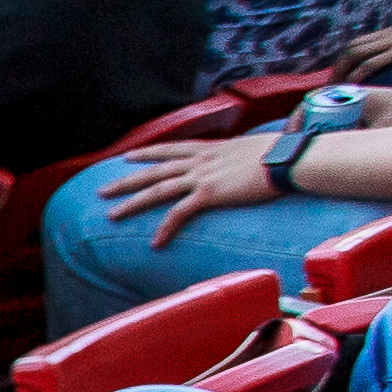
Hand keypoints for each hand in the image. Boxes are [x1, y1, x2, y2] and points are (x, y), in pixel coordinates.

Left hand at [91, 134, 268, 232]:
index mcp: (210, 148)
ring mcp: (202, 176)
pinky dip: (165, 229)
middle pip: (154, 170)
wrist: (289, 158)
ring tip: (111, 216)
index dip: (147, 153)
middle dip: (125, 180)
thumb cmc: (282, 153)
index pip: (170, 149)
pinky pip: (179, 214)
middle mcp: (201, 160)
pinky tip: (155, 243)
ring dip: (131, 204)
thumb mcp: (253, 148)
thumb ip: (239, 156)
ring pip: (157, 190)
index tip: (128, 156)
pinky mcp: (210, 194)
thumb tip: (246, 159)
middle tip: (101, 190)